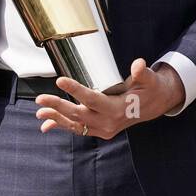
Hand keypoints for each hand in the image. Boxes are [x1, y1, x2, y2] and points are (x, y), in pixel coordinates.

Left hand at [35, 59, 184, 138]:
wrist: (155, 106)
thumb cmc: (150, 89)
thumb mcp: (149, 79)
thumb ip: (143, 73)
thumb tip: (139, 64)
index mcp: (117, 108)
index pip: (92, 99)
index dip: (75, 90)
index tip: (60, 80)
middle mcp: (108, 122)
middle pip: (78, 114)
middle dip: (57, 106)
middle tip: (40, 99)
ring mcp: (103, 129)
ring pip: (75, 125)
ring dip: (56, 118)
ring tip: (39, 112)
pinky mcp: (100, 131)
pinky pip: (78, 129)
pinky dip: (63, 126)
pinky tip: (47, 124)